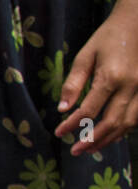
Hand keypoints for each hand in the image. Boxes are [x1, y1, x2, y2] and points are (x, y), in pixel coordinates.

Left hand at [55, 0, 137, 154]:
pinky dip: (124, 130)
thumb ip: (73, 83)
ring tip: (90, 148)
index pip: (88, 110)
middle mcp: (131, 85)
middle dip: (92, 140)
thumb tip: (62, 109)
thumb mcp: (86, 55)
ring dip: (109, 139)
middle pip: (111, 122)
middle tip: (75, 151)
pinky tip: (111, 136)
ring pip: (127, 123)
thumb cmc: (108, 37)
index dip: (72, 124)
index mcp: (111, 76)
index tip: (59, 132)